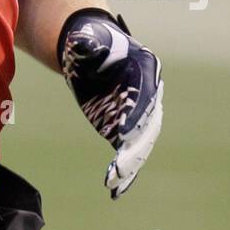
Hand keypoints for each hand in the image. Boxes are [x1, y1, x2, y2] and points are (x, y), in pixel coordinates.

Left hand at [58, 9, 163, 198]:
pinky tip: (114, 189)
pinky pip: (128, 152)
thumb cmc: (90, 40)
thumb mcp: (87, 39)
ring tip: (114, 181)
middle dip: (135, 147)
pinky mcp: (124, 127)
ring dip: (129, 164)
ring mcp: (138, 113)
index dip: (136, 115)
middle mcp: (149, 94)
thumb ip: (87, 45)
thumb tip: (81, 45)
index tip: (124, 133)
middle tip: (120, 166)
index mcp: (146, 68)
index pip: (146, 96)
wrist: (91, 48)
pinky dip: (124, 171)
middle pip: (148, 124)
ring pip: (140, 143)